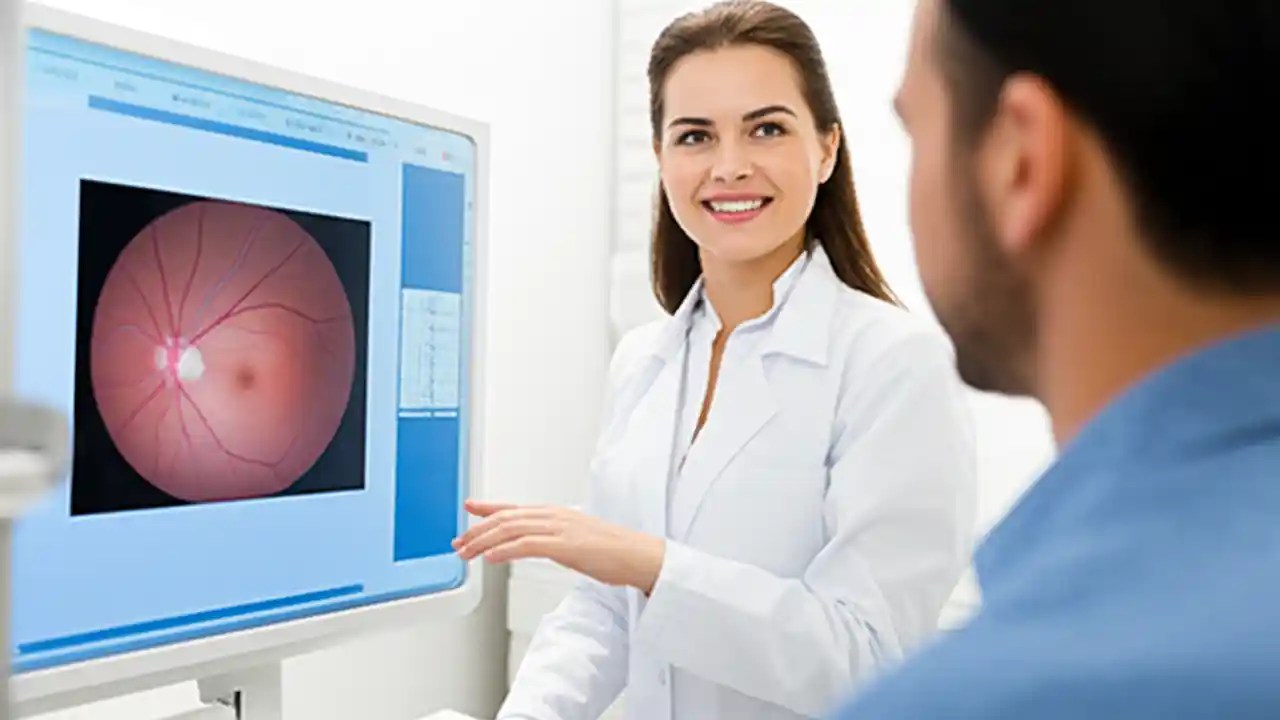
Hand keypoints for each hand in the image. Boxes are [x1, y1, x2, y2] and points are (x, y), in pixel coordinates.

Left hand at [453, 499, 665, 593]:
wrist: (637, 555)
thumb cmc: (612, 551)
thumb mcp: (576, 539)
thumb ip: (553, 538)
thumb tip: (535, 545)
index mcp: (555, 514)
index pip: (514, 508)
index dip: (488, 508)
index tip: (469, 508)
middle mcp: (553, 516)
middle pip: (506, 518)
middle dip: (478, 531)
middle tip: (459, 543)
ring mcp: (559, 528)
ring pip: (511, 529)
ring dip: (484, 542)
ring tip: (467, 553)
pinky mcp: (565, 545)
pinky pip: (527, 545)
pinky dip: (504, 550)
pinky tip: (491, 557)